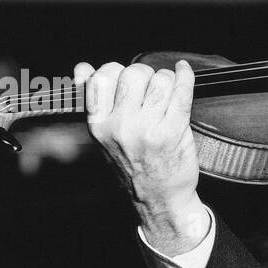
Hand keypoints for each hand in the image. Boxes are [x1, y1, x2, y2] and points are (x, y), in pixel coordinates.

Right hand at [77, 59, 208, 254]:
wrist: (160, 200)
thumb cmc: (134, 167)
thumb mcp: (104, 137)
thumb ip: (94, 101)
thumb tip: (82, 68)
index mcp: (99, 125)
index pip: (101, 78)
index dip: (115, 71)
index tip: (124, 77)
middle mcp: (120, 126)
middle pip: (133, 74)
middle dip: (145, 73)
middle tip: (150, 87)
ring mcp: (147, 129)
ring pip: (159, 80)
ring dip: (166, 80)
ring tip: (167, 92)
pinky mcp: (172, 132)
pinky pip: (181, 92)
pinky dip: (185, 77)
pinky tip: (184, 72)